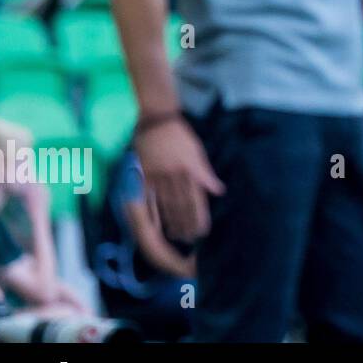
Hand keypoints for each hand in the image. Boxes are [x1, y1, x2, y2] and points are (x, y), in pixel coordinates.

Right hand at [135, 117, 225, 241]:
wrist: (157, 122)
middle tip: (191, 240)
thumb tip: (218, 190)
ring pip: (166, 205)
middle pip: (182, 205)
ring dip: (173, 223)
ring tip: (178, 237)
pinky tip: (157, 226)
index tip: (203, 230)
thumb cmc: (180, 136)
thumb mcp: (198, 152)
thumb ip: (206, 173)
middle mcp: (176, 176)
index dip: (200, 216)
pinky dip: (154, 213)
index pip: (198, 198)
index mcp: (191, 169)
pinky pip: (149, 199)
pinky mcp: (144, 177)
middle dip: (187, 224)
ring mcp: (158, 177)